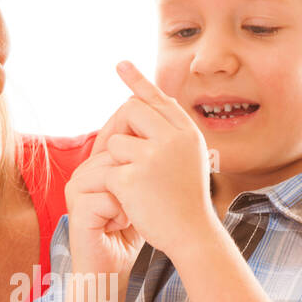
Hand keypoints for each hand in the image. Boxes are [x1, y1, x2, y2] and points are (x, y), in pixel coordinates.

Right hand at [64, 146, 144, 278]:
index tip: (141, 198)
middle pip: (119, 160)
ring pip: (115, 177)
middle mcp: (80, 174)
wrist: (109, 271)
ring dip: (130, 201)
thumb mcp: (139, 195)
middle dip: (136, 187)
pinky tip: (117, 228)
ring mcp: (75, 191)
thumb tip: (163, 143)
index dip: (141, 173)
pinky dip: (122, 216)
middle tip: (132, 212)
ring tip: (124, 219)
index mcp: (93, 167)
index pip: (124, 148)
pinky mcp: (76, 210)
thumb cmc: (127, 235)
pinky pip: (109, 200)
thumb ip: (143, 169)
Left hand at [95, 61, 218, 254]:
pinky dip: (112, 185)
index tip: (120, 64)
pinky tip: (126, 202)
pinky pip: (108, 169)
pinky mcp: (132, 177)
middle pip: (131, 111)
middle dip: (119, 129)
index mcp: (187, 133)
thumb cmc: (188, 205)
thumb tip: (146, 106)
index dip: (138, 81)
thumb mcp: (188, 162)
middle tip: (115, 153)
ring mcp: (152, 156)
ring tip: (133, 187)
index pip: (158, 99)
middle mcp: (173, 138)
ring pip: (116, 141)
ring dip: (116, 163)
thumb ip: (171, 136)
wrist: (193, 237)